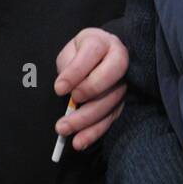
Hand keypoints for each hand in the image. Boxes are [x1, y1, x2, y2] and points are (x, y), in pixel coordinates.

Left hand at [54, 27, 128, 150]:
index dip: (76, 72)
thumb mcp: (70, 52)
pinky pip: (112, 117)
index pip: (92, 53)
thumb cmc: (81, 54)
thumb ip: (68, 66)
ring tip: (63, 129)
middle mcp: (119, 59)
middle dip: (87, 95)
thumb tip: (66, 88)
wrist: (101, 56)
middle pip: (109, 77)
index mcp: (101, 42)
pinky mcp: (123, 100)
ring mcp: (124, 81)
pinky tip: (80, 141)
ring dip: (87, 119)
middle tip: (66, 105)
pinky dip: (95, 131)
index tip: (58, 89)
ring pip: (111, 101)